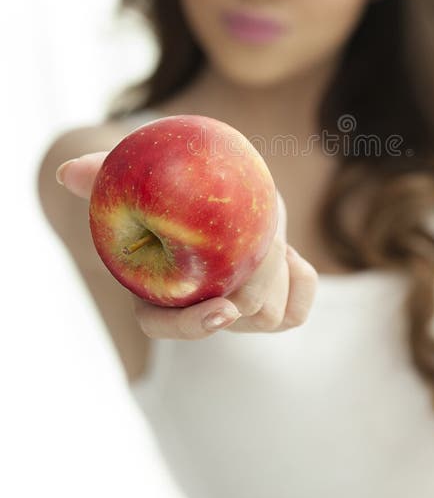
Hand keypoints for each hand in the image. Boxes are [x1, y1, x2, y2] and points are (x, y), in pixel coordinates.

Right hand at [57, 152, 318, 339]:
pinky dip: (301, 281)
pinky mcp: (277, 298)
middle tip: (263, 238)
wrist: (201, 194)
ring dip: (276, 274)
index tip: (221, 310)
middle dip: (254, 283)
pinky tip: (288, 250)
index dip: (192, 327)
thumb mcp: (128, 176)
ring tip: (268, 231)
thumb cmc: (157, 187)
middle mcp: (202, 310)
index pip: (165, 327)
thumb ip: (100, 174)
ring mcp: (242, 310)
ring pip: (271, 317)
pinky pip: (300, 308)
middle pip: (236, 319)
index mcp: (157, 294)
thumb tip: (67, 171)